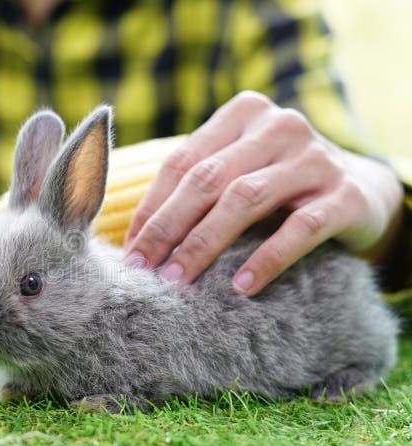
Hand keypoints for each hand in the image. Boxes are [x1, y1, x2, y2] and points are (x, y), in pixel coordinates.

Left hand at [124, 91, 402, 295]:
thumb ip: (194, 187)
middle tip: (144, 268)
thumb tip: (133, 239)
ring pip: (246, 199)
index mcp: (243, 113)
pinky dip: (266, 259)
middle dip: (168, 227)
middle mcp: (279, 126)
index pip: (182, 162)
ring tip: (178, 279)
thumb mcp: (236, 172)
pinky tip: (240, 286)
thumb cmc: (277, 186)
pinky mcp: (346, 195)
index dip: (151, 208)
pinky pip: (300, 229)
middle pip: (207, 179)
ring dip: (204, 243)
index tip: (129, 250)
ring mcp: (316, 158)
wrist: (361, 191)